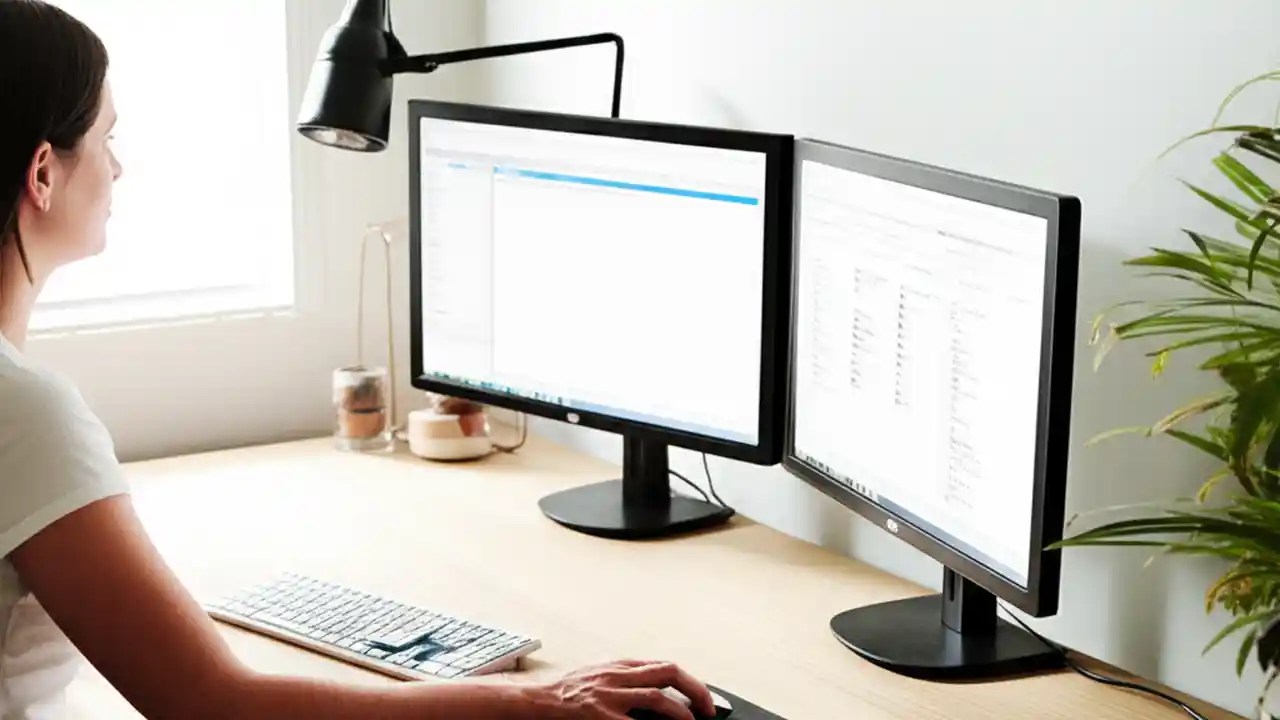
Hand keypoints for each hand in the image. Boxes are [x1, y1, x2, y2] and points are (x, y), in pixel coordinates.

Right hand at [541, 659, 715, 719]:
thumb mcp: (600, 675)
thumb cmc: (566, 691)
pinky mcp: (600, 716)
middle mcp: (618, 675)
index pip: (664, 666)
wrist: (536, 701)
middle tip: (708, 710)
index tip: (703, 698)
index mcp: (620, 665)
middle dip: (695, 690)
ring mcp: (609, 695)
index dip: (689, 682)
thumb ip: (626, 679)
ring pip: (656, 697)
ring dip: (680, 712)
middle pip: (668, 673)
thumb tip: (656, 690)